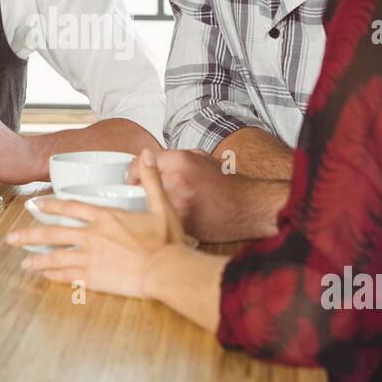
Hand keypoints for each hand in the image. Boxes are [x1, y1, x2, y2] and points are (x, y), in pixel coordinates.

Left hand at [8, 150, 188, 297]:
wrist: (167, 271)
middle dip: (30, 236)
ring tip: (23, 263)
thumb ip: (151, 180)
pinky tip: (45, 276)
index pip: (71, 208)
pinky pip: (67, 276)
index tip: (36, 206)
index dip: (51, 206)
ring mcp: (91, 258)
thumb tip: (147, 154)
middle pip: (53, 234)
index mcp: (106, 217)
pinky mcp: (94, 278)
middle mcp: (93, 237)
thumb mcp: (161, 205)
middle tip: (13, 239)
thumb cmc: (166, 242)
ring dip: (37, 260)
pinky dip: (53, 276)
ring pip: (55, 258)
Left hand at [127, 148, 281, 242]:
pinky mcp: (182, 223)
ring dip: (148, 210)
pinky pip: (160, 222)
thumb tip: (147, 160)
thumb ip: (171, 157)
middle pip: (139, 187)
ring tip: (158, 211)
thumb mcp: (200, 158)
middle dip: (139, 193)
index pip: (138, 164)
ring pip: (147, 206)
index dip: (133, 174)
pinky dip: (162, 224)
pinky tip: (171, 223)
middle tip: (144, 197)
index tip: (133, 181)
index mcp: (180, 160)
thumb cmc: (226, 185)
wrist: (248, 207)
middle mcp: (176, 178)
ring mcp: (178, 202)